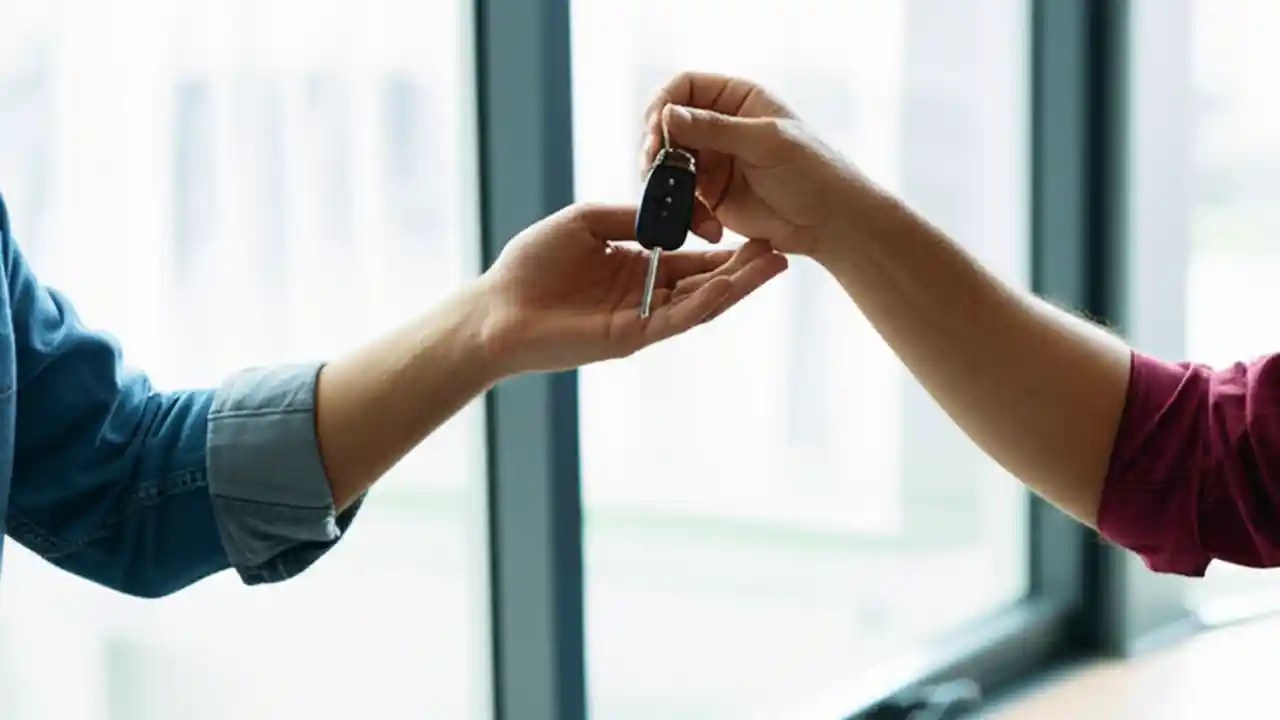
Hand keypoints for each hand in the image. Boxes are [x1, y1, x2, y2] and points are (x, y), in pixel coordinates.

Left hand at [476, 202, 787, 374]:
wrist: (495, 308)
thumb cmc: (530, 264)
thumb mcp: (585, 222)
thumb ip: (629, 216)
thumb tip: (669, 210)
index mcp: (634, 267)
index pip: (691, 258)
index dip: (724, 247)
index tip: (757, 230)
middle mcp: (644, 295)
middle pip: (706, 282)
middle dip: (745, 268)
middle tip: (783, 248)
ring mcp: (641, 318)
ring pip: (701, 302)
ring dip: (739, 285)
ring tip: (776, 263)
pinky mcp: (630, 336)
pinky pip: (677, 318)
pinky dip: (707, 303)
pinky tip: (732, 286)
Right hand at [641, 72, 892, 258]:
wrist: (830, 223)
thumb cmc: (811, 172)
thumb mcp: (764, 142)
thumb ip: (714, 128)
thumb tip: (667, 115)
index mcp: (737, 99)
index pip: (685, 88)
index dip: (664, 104)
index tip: (657, 130)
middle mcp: (720, 127)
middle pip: (668, 127)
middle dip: (656, 148)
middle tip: (652, 167)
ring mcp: (714, 162)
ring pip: (668, 164)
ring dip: (665, 183)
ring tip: (673, 200)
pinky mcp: (711, 197)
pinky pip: (681, 198)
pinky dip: (684, 212)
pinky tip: (705, 225)